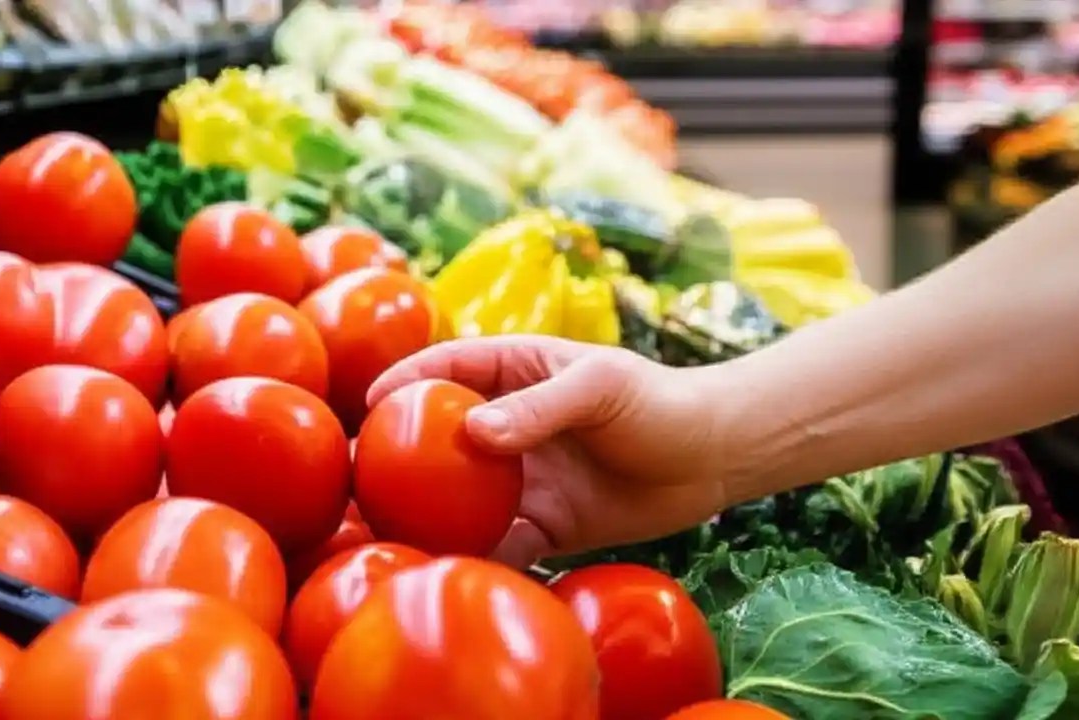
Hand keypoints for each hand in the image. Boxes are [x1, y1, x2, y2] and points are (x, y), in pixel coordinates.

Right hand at [367, 335, 739, 567]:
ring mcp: (528, 476)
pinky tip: (456, 565)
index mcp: (520, 371)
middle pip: (444, 439)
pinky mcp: (548, 523)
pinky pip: (503, 541)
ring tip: (392, 530)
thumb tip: (474, 433)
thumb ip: (540, 408)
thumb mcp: (601, 388)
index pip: (451, 368)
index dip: (408, 381)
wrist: (714, 458)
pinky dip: (481, 553)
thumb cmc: (659, 402)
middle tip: (364, 477)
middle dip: (403, 455)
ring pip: (466, 496)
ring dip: (434, 512)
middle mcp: (514, 424)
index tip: (370, 404)